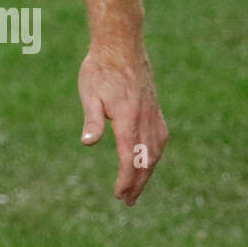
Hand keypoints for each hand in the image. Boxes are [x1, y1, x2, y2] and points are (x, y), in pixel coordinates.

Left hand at [78, 44, 167, 205]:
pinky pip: (159, 140)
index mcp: (128, 118)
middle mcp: (145, 120)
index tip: (119, 194)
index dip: (125, 179)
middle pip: (145, 160)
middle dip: (137, 183)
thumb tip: (88, 143)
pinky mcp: (155, 110)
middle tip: (127, 201)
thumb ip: (92, 119)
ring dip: (147, 172)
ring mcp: (153, 115)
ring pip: (154, 152)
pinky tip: (148, 162)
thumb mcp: (89, 93)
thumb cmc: (100, 69)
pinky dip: (154, 156)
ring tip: (137, 188)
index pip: (128, 157)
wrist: (121, 45)